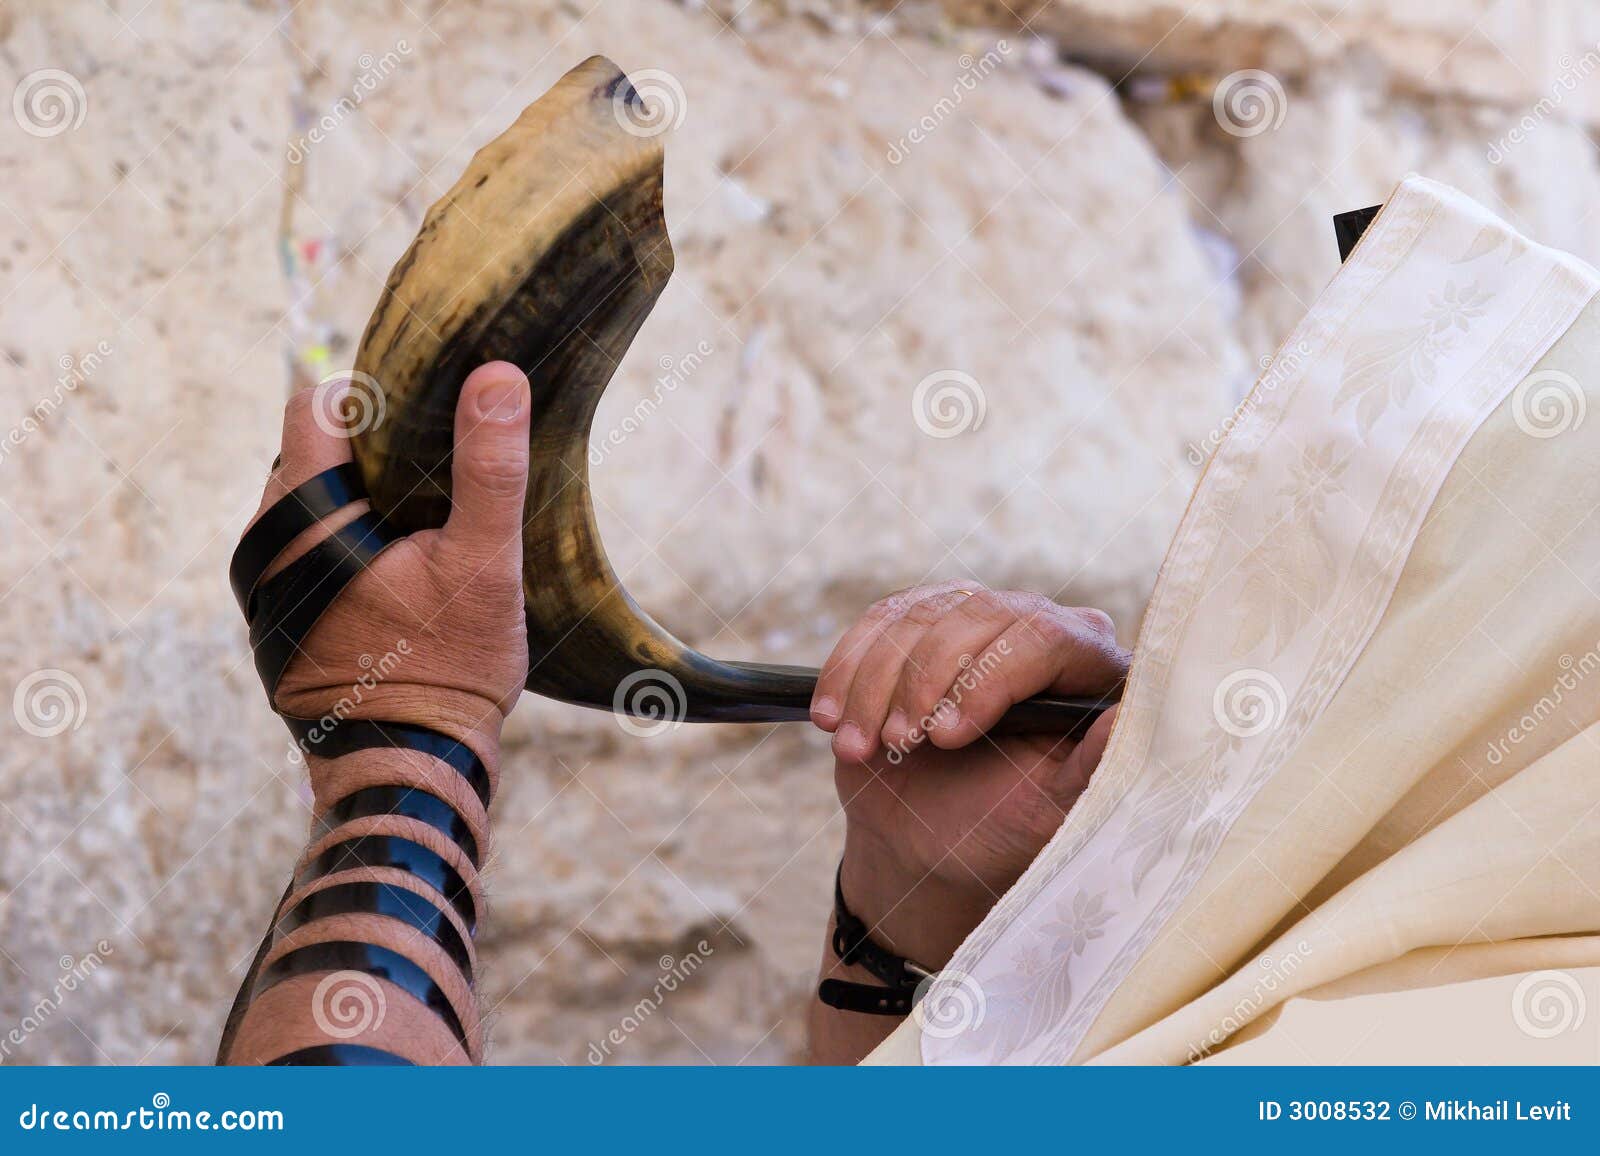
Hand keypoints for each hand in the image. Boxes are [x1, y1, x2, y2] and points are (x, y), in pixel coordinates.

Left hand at [246, 362, 532, 782]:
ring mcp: (265, 590)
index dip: (378, 397)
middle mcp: (265, 547)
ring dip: (365, 503)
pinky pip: (311, 554)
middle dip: (377, 454)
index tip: (434, 419)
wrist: (410, 770)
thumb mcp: (485, 562)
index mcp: (303, 519)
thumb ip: (490, 466)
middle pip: (316, 454)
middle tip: (444, 477)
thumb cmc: (449, 668)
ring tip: (430, 527)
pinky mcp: (279, 623)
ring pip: (314, 506)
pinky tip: (405, 574)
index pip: (318, 407)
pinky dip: (353, 547)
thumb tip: (498, 375)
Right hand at [810, 583, 1126, 966]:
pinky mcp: (922, 623)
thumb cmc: (1003, 830)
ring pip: (922, 616)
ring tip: (859, 748)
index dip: (990, 678)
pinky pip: (879, 621)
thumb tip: (1127, 720)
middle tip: (898, 744)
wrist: (930, 838)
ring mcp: (978, 619)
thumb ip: (1094, 767)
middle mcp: (1040, 629)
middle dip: (927, 681)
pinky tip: (830, 717)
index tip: (945, 737)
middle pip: (979, 614)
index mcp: (1090, 668)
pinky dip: (847, 668)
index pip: (1044, 638)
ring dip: (878, 683)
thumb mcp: (1053, 814)